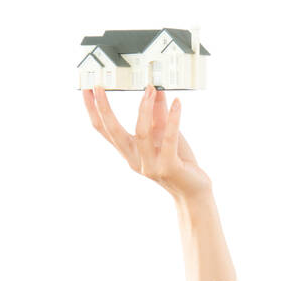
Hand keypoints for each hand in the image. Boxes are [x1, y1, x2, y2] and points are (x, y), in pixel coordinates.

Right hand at [83, 83, 211, 201]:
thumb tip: (155, 90)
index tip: (87, 90)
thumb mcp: (165, 135)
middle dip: (104, 108)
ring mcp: (151, 166)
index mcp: (130, 152)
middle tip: (99, 87)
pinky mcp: (169, 167)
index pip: (106, 130)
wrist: (193, 192)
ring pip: (141, 133)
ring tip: (150, 89)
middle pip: (114, 132)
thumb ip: (158, 114)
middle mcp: (136, 160)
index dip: (94, 111)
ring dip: (144, 108)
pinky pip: (169, 139)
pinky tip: (177, 103)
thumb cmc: (179, 163)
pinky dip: (173, 119)